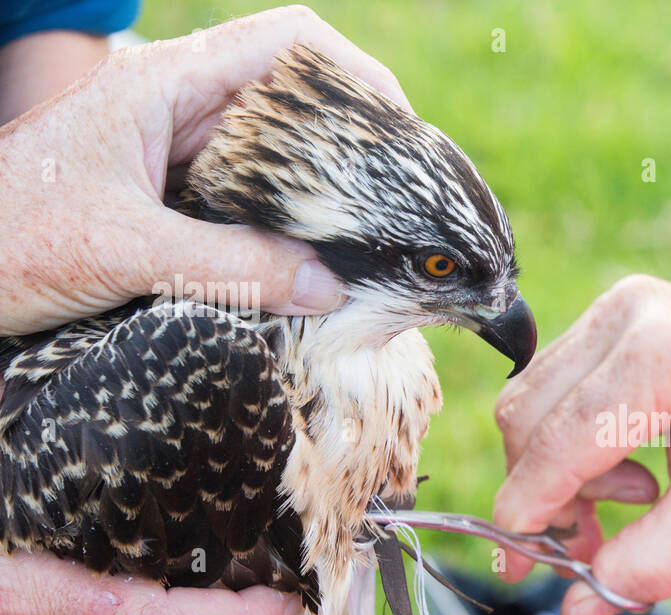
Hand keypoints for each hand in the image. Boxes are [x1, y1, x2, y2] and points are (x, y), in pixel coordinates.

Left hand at [0, 5, 411, 333]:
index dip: (355, 75)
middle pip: (297, 101)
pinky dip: (294, 229)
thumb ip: (228, 268)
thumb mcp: (123, 250)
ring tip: (374, 236)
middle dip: (355, 143)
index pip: (287, 44)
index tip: (401, 130)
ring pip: (280, 156)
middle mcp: (179, 109)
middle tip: (402, 199)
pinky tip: (318, 264)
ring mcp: (180, 154)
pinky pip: (256, 202)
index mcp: (163, 84)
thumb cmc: (11, 240)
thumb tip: (330, 285)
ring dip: (327, 193)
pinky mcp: (178, 199)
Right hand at [491, 274, 670, 614]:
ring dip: (562, 472)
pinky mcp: (621, 315)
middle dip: (547, 498)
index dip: (527, 517)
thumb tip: (576, 613)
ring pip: (535, 403)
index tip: (518, 574)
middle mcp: (626, 316)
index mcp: (657, 356)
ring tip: (639, 505)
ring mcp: (620, 307)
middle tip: (591, 554)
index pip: (553, 446)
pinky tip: (636, 472)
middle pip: (527, 420)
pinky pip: (561, 386)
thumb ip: (649, 564)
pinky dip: (576, 442)